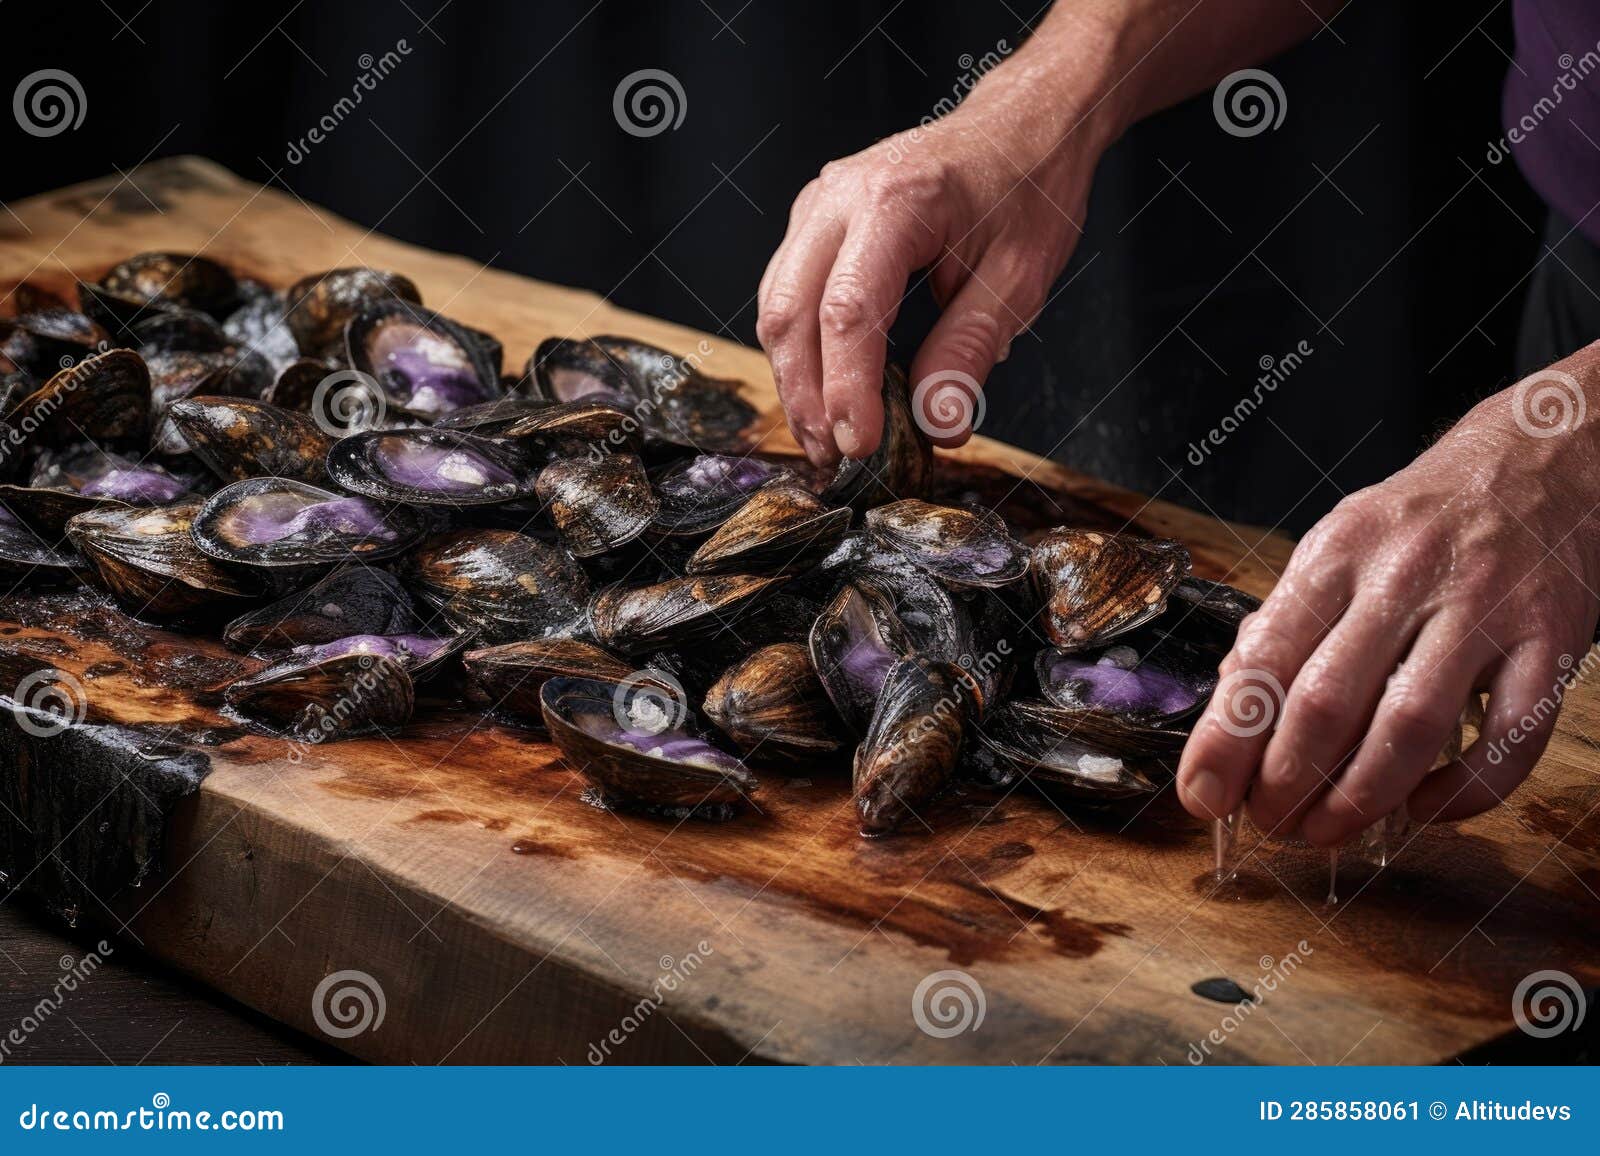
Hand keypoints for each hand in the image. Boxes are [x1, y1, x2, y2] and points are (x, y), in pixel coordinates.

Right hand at [756, 52, 1111, 466]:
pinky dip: (799, 350)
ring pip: (777, 306)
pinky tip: (824, 392)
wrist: (1020, 126)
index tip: (862, 446)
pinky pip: (786, 293)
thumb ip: (968, 353)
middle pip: (790, 312)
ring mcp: (817, 206)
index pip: (847, 312)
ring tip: (828, 439)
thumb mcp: (1018, 280)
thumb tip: (937, 426)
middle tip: (836, 458)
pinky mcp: (814, 224)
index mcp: (894, 201)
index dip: (847, 389)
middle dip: (807, 397)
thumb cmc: (1026, 190)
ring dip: (795, 380)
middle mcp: (839, 197)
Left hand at [1177, 358, 1599, 845]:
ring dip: (1360, 797)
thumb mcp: (1340, 544)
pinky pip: (1510, 736)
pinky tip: (1424, 810)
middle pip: (1327, 699)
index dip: (1226, 739)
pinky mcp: (1553, 640)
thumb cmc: (1423, 520)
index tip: (1201, 794)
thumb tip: (1231, 700)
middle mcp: (1404, 578)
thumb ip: (1288, 619)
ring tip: (1325, 832)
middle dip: (1284, 780)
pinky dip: (1464, 790)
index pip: (1263, 658)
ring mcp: (1483, 610)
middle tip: (1267, 824)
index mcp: (1337, 554)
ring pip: (1410, 725)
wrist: (1543, 458)